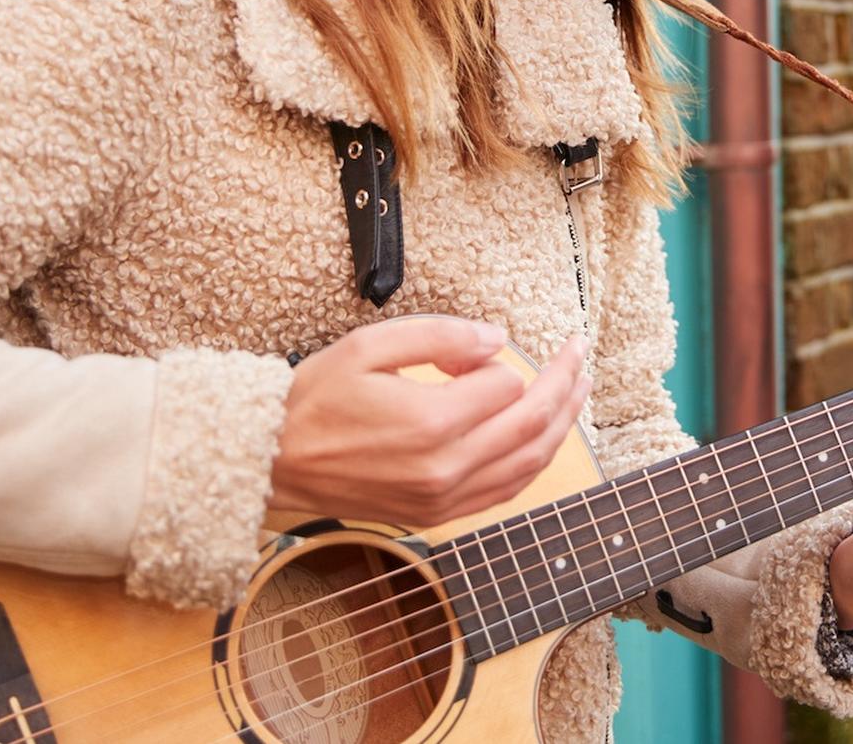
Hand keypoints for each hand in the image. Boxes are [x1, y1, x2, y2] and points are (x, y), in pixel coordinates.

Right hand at [270, 318, 592, 528]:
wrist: (271, 463)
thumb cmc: (313, 401)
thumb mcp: (367, 346)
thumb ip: (438, 337)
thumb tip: (495, 340)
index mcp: (431, 423)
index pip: (504, 385)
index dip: (502, 359)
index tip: (481, 349)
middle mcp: (445, 467)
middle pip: (533, 425)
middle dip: (564, 385)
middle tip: (580, 354)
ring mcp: (444, 497)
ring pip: (529, 463)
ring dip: (563, 425)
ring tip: (580, 391)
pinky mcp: (437, 514)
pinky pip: (505, 492)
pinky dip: (534, 462)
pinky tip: (544, 439)